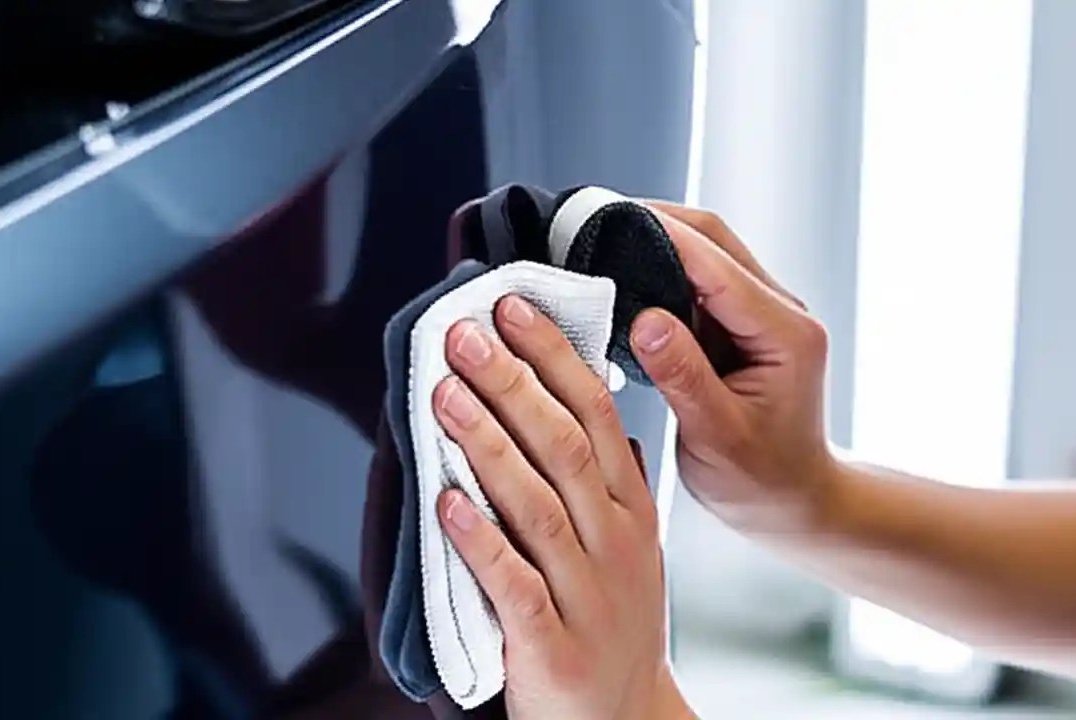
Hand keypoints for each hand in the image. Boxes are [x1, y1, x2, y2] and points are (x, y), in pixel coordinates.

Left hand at [432, 296, 692, 719]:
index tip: (513, 310)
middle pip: (564, 448)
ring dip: (488, 445)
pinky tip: (446, 500)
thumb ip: (608, 483)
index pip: (596, 415)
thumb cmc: (612, 624)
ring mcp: (586, 594)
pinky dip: (479, 540)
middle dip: (513, 383)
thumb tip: (592, 413)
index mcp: (630, 510)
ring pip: (536, 506)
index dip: (553, 358)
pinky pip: (512, 584)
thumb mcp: (628, 547)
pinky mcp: (551, 645)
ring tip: (445, 395)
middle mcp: (614, 543)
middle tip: (465, 334)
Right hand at [630, 202, 834, 539]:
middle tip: (592, 223)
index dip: (660, 237)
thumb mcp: (718, 437)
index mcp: (785, 335)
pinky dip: (658, 274)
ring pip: (704, 254)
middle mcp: (780, 313)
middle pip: (713, 240)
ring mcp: (760, 316)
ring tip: (597, 247)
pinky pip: (696, 282)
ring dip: (654, 245)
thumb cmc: (762, 481)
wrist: (792, 502)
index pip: (716, 267)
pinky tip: (621, 283)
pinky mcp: (739, 326)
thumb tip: (645, 321)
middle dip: (654, 224)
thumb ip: (683, 377)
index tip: (606, 221)